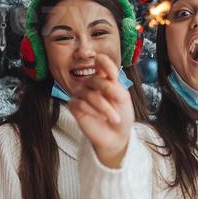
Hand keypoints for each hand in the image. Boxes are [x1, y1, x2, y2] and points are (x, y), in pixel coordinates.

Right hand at [64, 53, 132, 167]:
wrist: (116, 136)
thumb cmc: (121, 115)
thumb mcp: (123, 99)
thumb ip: (115, 86)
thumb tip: (108, 79)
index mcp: (104, 78)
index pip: (100, 62)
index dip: (105, 64)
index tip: (114, 76)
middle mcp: (91, 84)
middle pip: (94, 79)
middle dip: (108, 89)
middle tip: (118, 100)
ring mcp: (81, 94)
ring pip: (88, 94)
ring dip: (104, 107)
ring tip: (114, 118)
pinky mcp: (74, 106)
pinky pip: (80, 104)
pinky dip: (93, 112)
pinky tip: (100, 118)